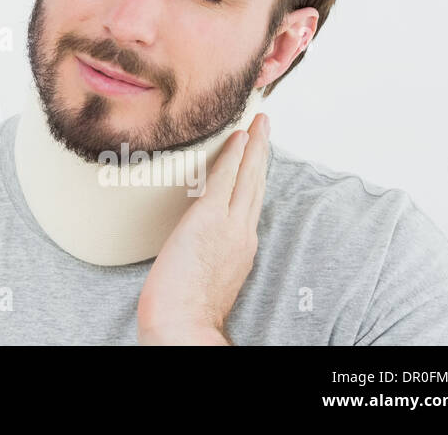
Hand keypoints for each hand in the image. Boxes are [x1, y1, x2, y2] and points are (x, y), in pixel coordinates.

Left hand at [137, 112, 270, 344]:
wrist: (182, 325)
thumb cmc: (184, 310)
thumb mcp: (205, 276)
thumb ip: (206, 256)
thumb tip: (193, 247)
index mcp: (241, 249)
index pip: (249, 204)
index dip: (254, 177)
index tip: (256, 157)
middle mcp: (242, 234)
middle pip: (256, 185)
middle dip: (261, 153)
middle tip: (265, 125)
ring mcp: (229, 226)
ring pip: (246, 177)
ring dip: (252, 146)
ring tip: (258, 121)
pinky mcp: (209, 219)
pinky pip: (225, 179)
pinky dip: (234, 156)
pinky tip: (239, 136)